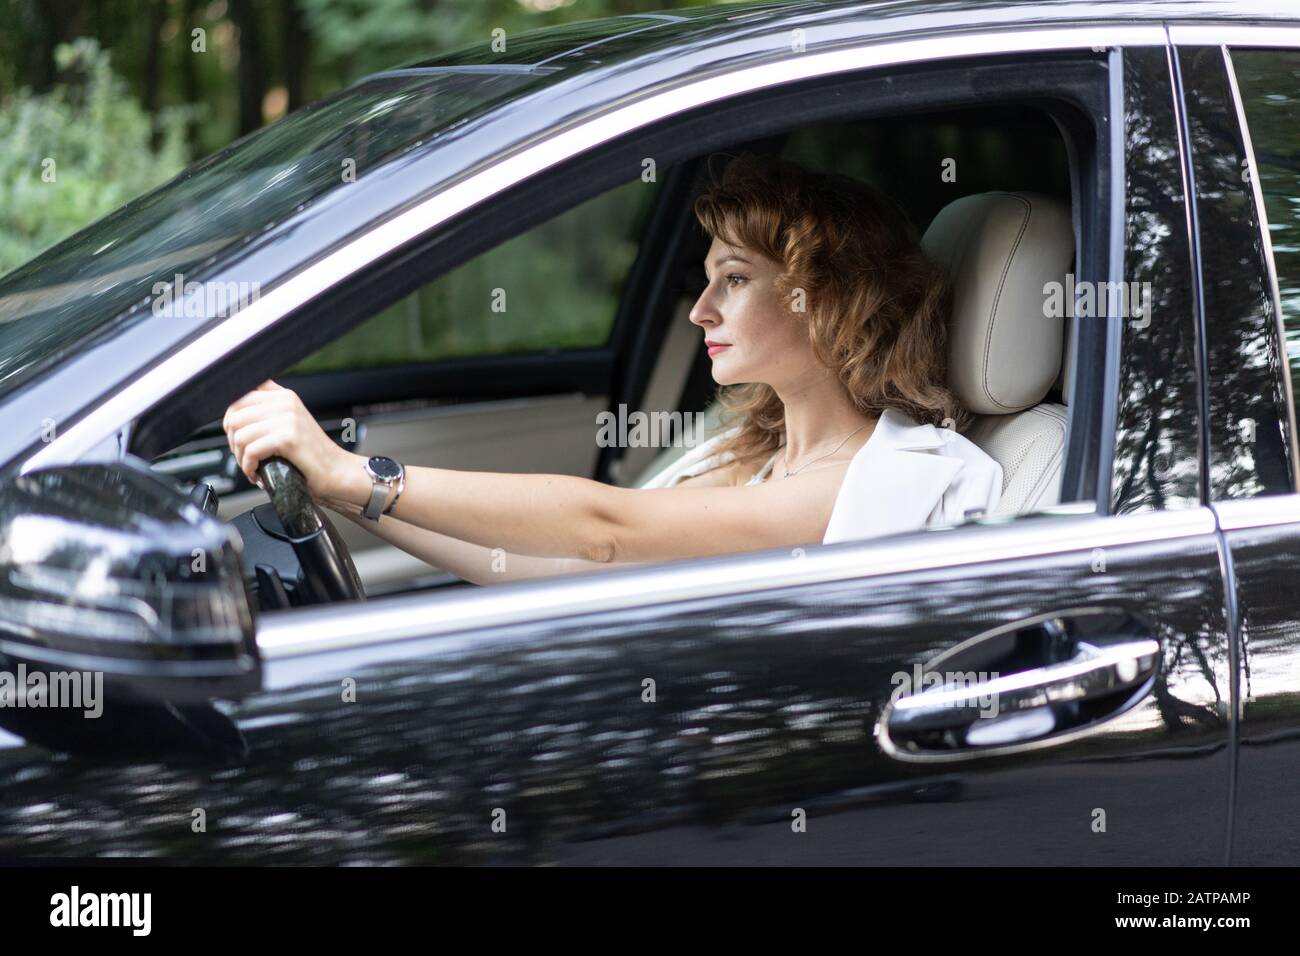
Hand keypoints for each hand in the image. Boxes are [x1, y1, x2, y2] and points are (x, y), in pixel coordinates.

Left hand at [222, 380, 359, 501]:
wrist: (338, 471)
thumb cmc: (312, 454)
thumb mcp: (290, 422)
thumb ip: (267, 412)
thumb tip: (233, 415)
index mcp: (283, 395)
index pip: (238, 398)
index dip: (230, 422)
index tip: (238, 439)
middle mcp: (285, 402)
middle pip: (234, 417)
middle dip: (232, 442)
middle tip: (245, 457)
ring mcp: (287, 418)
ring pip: (239, 435)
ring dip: (240, 458)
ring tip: (252, 467)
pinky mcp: (287, 438)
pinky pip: (250, 451)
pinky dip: (248, 467)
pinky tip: (257, 474)